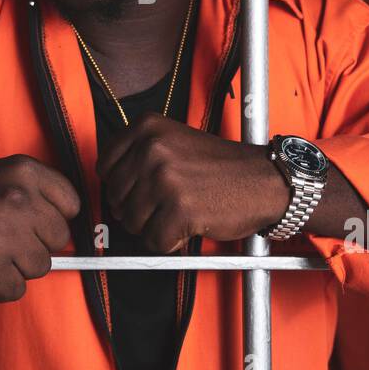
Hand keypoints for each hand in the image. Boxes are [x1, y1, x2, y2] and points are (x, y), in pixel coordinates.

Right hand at [0, 155, 80, 301]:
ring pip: (41, 266)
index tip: (35, 219)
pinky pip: (17, 289)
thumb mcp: (3, 175)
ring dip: (19, 265)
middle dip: (37, 242)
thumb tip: (71, 223)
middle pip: (59, 238)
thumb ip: (39, 192)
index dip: (54, 216)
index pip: (71, 204)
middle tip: (7, 236)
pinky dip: (2, 286)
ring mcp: (2, 234)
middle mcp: (16, 199)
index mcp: (23, 171)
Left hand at [95, 113, 289, 253]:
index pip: (104, 165)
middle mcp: (153, 149)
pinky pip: (154, 242)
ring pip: (131, 222)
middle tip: (166, 205)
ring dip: (153, 227)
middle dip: (136, 210)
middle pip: (115, 197)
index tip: (141, 189)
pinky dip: (169, 243)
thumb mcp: (173, 141)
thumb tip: (108, 187)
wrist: (264, 181)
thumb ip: (137, 155)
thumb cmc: (220, 167)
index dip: (121, 185)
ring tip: (180, 212)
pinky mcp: (180, 210)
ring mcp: (166, 179)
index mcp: (148, 127)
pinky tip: (188, 226)